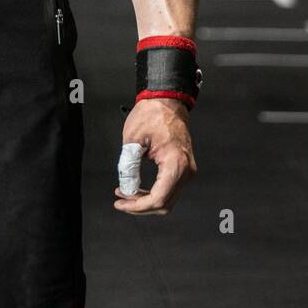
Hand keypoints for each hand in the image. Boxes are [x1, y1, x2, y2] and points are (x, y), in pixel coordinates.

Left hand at [113, 98, 195, 214]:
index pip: (158, 198)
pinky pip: (169, 189)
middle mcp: (186, 171)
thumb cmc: (152, 114)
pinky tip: (136, 188)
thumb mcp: (133, 139)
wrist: (167, 101)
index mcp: (176, 163)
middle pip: (164, 204)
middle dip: (140, 205)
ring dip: (146, 200)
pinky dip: (153, 192)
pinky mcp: (184, 168)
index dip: (137, 206)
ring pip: (167, 199)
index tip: (120, 203)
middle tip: (120, 199)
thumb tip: (126, 188)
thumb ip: (129, 166)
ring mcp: (188, 171)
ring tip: (124, 192)